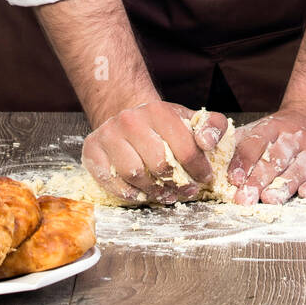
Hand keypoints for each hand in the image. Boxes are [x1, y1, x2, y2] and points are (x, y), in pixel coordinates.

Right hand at [82, 101, 228, 205]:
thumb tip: (207, 143)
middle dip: (177, 183)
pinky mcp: (92, 150)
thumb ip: (213, 126)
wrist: (128, 118)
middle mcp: (130, 119)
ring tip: (165, 194)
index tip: (205, 179)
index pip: (184, 147)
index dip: (198, 169)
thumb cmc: (163, 125)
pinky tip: (142, 193)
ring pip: (135, 175)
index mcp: (158, 110)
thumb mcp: (190, 119)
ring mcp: (108, 134)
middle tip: (185, 191)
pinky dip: (129, 193)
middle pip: (158, 165)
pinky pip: (111, 182)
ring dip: (153, 191)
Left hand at [227, 110, 305, 204]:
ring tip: (270, 200)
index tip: (233, 179)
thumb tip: (210, 164)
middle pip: (274, 159)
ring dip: (283, 185)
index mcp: (272, 127)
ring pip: (297, 168)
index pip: (255, 142)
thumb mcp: (260, 130)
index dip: (243, 161)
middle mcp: (294, 136)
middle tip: (246, 198)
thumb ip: (238, 145)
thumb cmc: (281, 133)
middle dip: (259, 180)